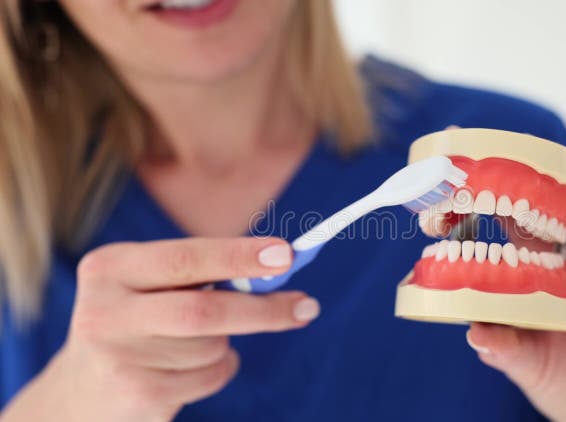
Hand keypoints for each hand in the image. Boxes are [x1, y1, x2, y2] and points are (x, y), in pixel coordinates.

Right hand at [2, 237, 319, 421]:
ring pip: (214, 345)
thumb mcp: (150, 287)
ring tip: (199, 343)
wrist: (80, 394)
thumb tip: (280, 265)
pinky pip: (210, 376)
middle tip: (306, 306)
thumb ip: (203, 274)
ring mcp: (118, 358)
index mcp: (109, 268)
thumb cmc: (137, 323)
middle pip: (206, 309)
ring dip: (227, 343)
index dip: (240, 256)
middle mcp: (104, 310)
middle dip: (264, 309)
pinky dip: (220, 369)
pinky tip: (190, 369)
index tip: (286, 254)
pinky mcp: (138, 395)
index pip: (187, 256)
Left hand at [466, 156, 565, 420]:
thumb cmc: (565, 385)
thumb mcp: (526, 362)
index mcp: (541, 269)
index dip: (494, 188)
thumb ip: (503, 346)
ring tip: (558, 155)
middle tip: (509, 147)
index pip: (516, 216)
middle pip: (557, 199)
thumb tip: (474, 331)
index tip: (464, 157)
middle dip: (536, 169)